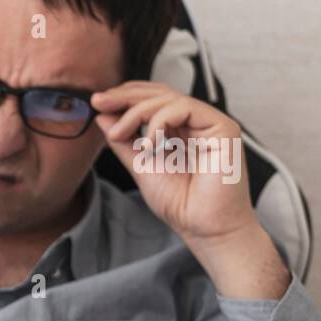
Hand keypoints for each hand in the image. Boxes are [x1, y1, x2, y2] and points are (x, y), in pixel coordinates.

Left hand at [92, 83, 288, 298]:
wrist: (203, 227)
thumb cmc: (181, 204)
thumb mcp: (140, 166)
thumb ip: (123, 141)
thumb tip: (103, 116)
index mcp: (179, 131)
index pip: (152, 101)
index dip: (124, 97)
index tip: (97, 103)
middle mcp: (195, 124)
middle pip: (159, 93)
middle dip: (125, 95)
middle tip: (100, 102)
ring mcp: (210, 124)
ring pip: (169, 98)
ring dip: (136, 112)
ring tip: (120, 134)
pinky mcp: (223, 128)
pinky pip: (186, 108)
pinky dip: (159, 120)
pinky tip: (148, 143)